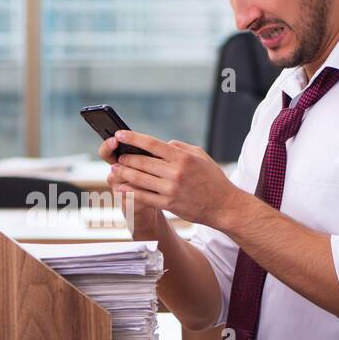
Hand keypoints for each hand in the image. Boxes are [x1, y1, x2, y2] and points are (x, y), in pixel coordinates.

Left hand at [107, 130, 242, 227]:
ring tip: (115, 169)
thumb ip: (179, 147)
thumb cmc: (212, 178)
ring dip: (124, 173)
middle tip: (117, 156)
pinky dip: (130, 191)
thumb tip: (162, 143)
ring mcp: (171, 189)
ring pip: (139, 179)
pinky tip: (121, 187)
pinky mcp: (168, 204)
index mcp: (182, 157)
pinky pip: (144, 197)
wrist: (223, 205)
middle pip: (142, 162)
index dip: (133, 138)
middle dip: (126, 158)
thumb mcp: (200, 156)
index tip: (120, 134)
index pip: (152, 144)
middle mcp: (175, 172)